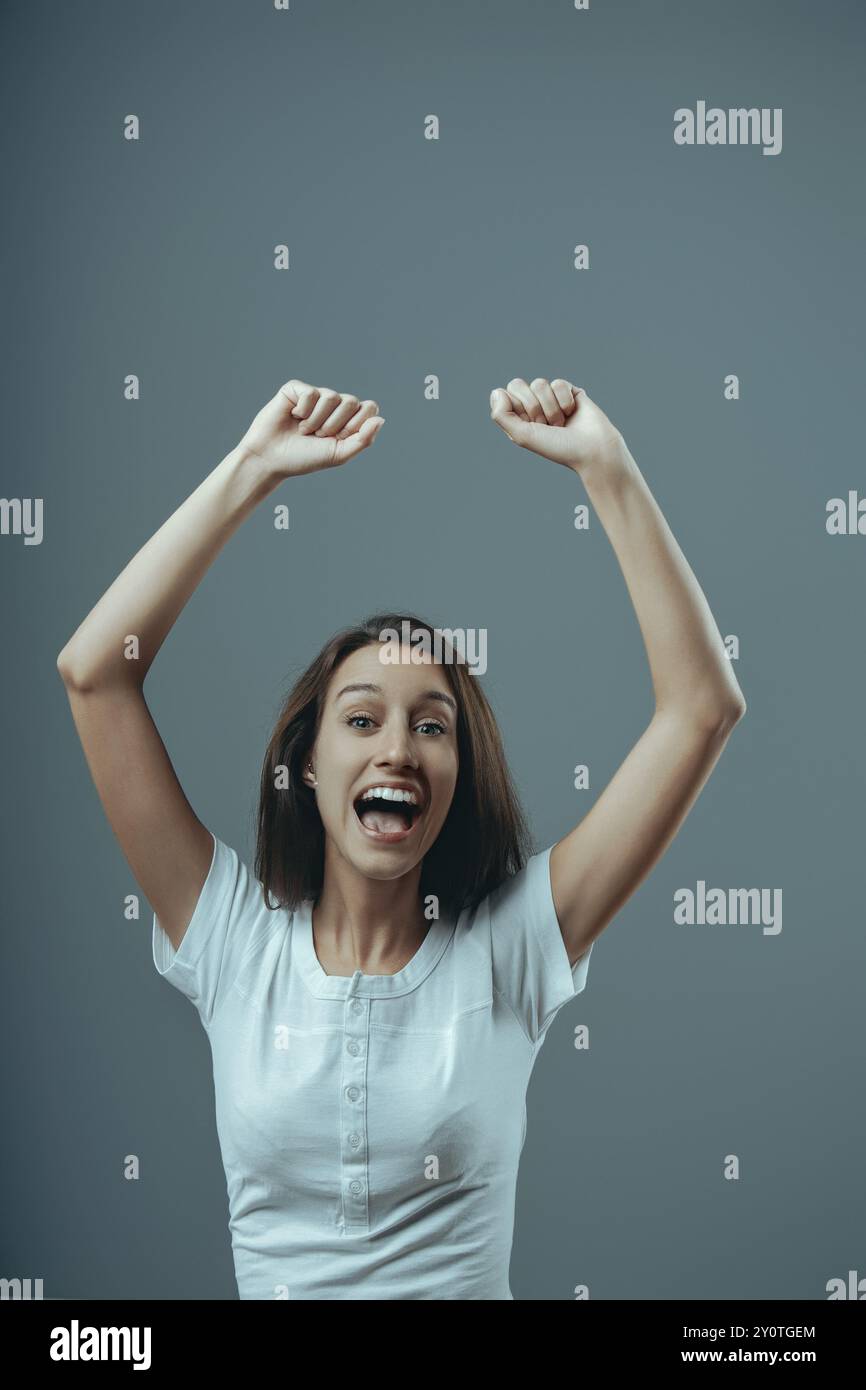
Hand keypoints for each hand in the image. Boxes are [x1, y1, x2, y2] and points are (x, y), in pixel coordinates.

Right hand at [238, 379, 385, 477]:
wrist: (271, 459)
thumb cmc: (304, 458)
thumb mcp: (338, 454)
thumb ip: (363, 439)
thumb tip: (381, 419)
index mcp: (347, 418)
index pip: (369, 408)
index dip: (355, 425)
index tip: (338, 438)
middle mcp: (333, 404)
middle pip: (352, 401)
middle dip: (335, 425)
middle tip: (318, 436)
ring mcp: (315, 395)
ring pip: (331, 396)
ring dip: (317, 420)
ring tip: (304, 430)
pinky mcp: (296, 389)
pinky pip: (311, 393)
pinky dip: (303, 411)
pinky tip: (293, 418)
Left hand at [490, 378, 624, 473]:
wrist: (592, 449)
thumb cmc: (558, 447)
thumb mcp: (522, 436)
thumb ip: (501, 415)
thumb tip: (496, 391)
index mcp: (518, 418)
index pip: (505, 394)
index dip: (517, 407)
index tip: (531, 424)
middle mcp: (532, 407)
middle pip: (518, 384)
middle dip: (533, 406)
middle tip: (546, 425)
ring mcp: (551, 398)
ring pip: (540, 383)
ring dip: (551, 407)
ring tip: (561, 423)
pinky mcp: (569, 391)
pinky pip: (558, 383)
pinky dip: (565, 400)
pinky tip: (573, 412)